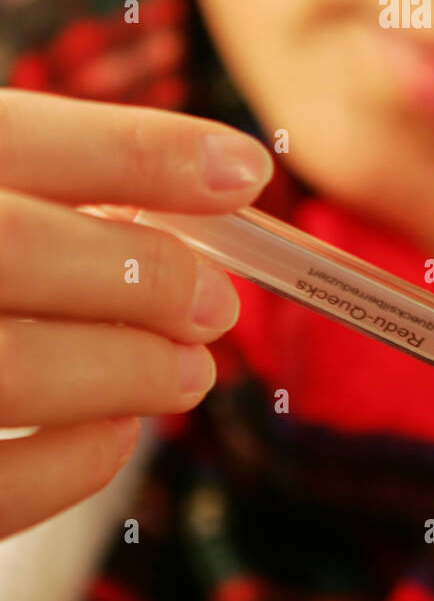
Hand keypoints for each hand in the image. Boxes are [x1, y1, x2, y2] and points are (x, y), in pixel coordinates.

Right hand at [0, 89, 273, 540]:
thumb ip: (32, 190)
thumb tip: (190, 201)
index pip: (19, 138)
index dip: (140, 150)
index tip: (244, 170)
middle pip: (19, 252)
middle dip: (145, 277)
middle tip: (216, 305)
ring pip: (10, 367)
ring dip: (128, 371)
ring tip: (188, 370)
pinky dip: (71, 462)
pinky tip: (114, 435)